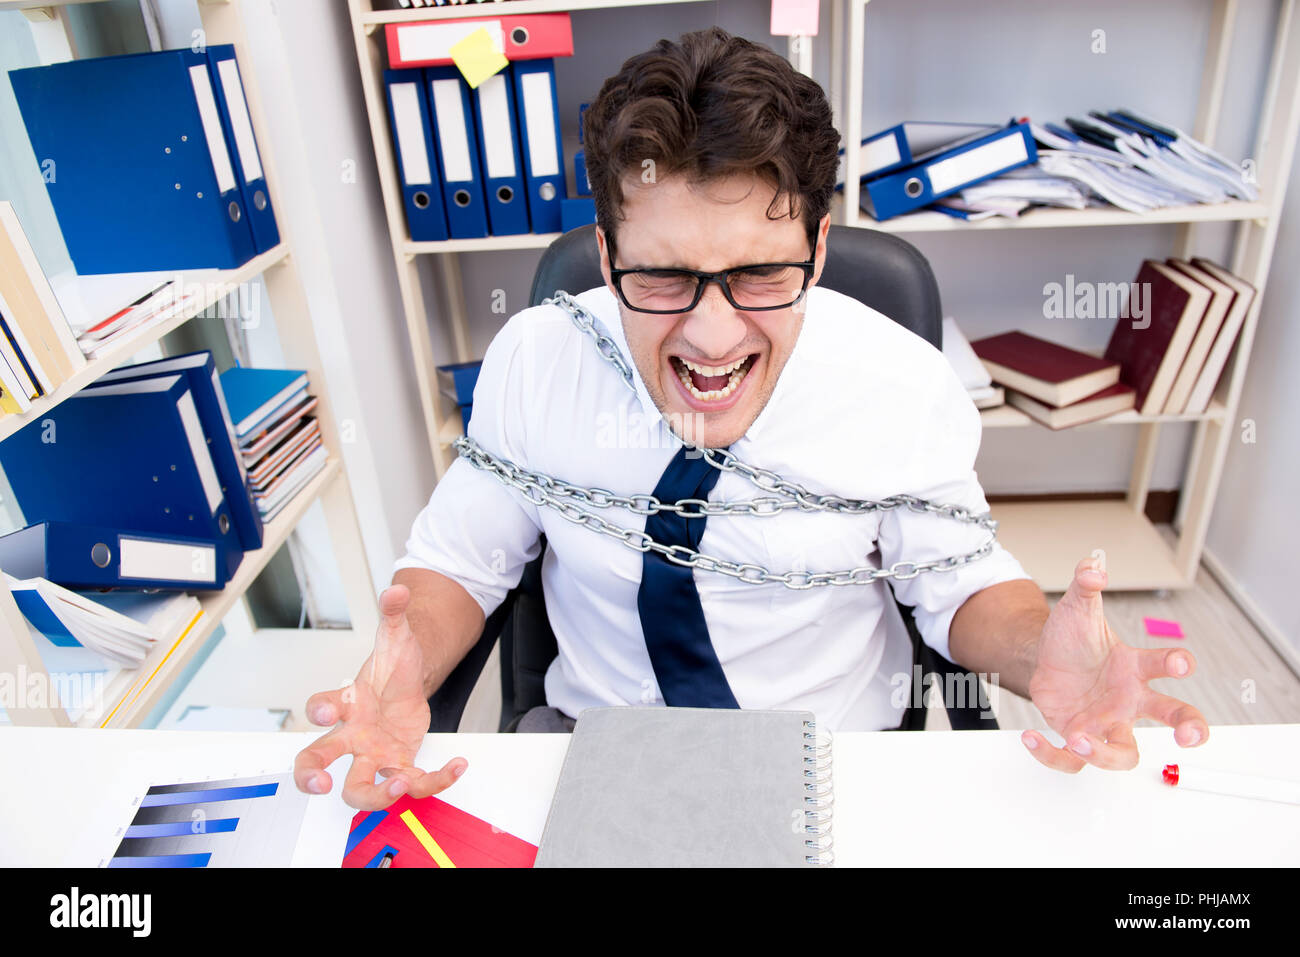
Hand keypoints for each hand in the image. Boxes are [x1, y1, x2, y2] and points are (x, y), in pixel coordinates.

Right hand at [293, 584, 466, 807]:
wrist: (409, 682)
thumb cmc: (391, 666)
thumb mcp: (396, 637)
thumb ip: (394, 613)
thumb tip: (398, 590)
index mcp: (346, 703)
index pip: (320, 706)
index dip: (316, 710)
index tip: (320, 710)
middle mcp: (352, 735)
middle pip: (315, 761)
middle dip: (311, 776)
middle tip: (321, 784)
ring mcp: (373, 755)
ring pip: (359, 790)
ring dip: (376, 794)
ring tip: (401, 782)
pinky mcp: (400, 764)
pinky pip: (413, 783)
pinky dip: (435, 781)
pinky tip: (457, 765)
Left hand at [1022, 554, 1207, 772]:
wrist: (1044, 659)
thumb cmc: (1072, 639)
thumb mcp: (1076, 608)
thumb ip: (1085, 585)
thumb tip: (1093, 565)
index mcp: (1134, 668)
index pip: (1165, 665)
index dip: (1178, 663)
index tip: (1182, 662)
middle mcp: (1127, 700)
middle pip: (1172, 717)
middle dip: (1189, 727)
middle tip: (1192, 736)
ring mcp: (1104, 723)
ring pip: (1124, 754)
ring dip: (1106, 753)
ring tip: (1079, 738)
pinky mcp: (1077, 736)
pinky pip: (1072, 760)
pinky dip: (1052, 755)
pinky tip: (1030, 737)